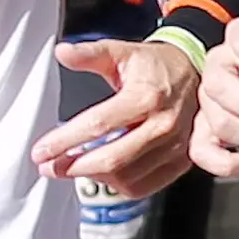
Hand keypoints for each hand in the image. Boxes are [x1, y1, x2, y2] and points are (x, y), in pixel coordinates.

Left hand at [32, 39, 199, 196]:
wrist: (197, 75)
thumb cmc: (157, 66)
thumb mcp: (122, 52)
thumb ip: (90, 53)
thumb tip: (63, 52)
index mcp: (146, 97)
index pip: (98, 125)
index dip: (64, 141)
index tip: (41, 151)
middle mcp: (163, 125)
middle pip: (111, 160)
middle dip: (72, 167)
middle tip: (49, 166)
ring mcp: (174, 147)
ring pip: (125, 177)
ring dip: (94, 177)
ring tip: (75, 167)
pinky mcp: (181, 162)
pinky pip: (144, 186)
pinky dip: (118, 186)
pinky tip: (104, 175)